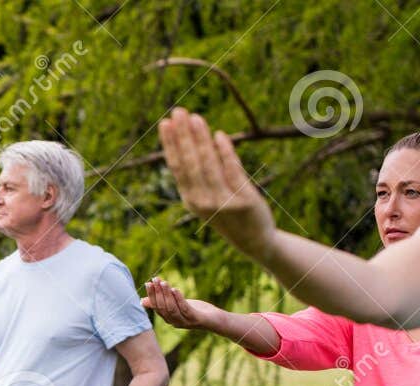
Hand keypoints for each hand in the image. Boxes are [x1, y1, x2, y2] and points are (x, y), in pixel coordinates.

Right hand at [142, 277, 210, 329]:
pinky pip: (184, 309)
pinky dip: (179, 299)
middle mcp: (174, 322)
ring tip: (164, 282)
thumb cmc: (196, 311)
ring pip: (171, 308)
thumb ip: (163, 302)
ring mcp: (184, 322)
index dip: (151, 295)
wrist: (215, 320)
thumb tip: (142, 301)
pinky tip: (175, 289)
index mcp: (169, 318)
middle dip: (157, 293)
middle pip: (162, 308)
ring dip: (166, 295)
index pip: (156, 307)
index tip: (149, 283)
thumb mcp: (177, 305)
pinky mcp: (195, 319)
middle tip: (155, 280)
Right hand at [158, 107, 276, 257]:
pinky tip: (220, 135)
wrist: (254, 240)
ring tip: (196, 118)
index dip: (170, 145)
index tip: (165, 123)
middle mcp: (203, 202)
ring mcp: (223, 202)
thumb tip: (192, 139)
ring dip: (201, 139)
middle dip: (183, 136)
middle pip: (190, 164)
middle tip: (178, 111)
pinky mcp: (244, 200)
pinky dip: (226, 152)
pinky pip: (232, 171)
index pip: (177, 168)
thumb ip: (200, 174)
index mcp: (191, 200)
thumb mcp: (209, 197)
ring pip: (209, 165)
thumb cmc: (229, 214)